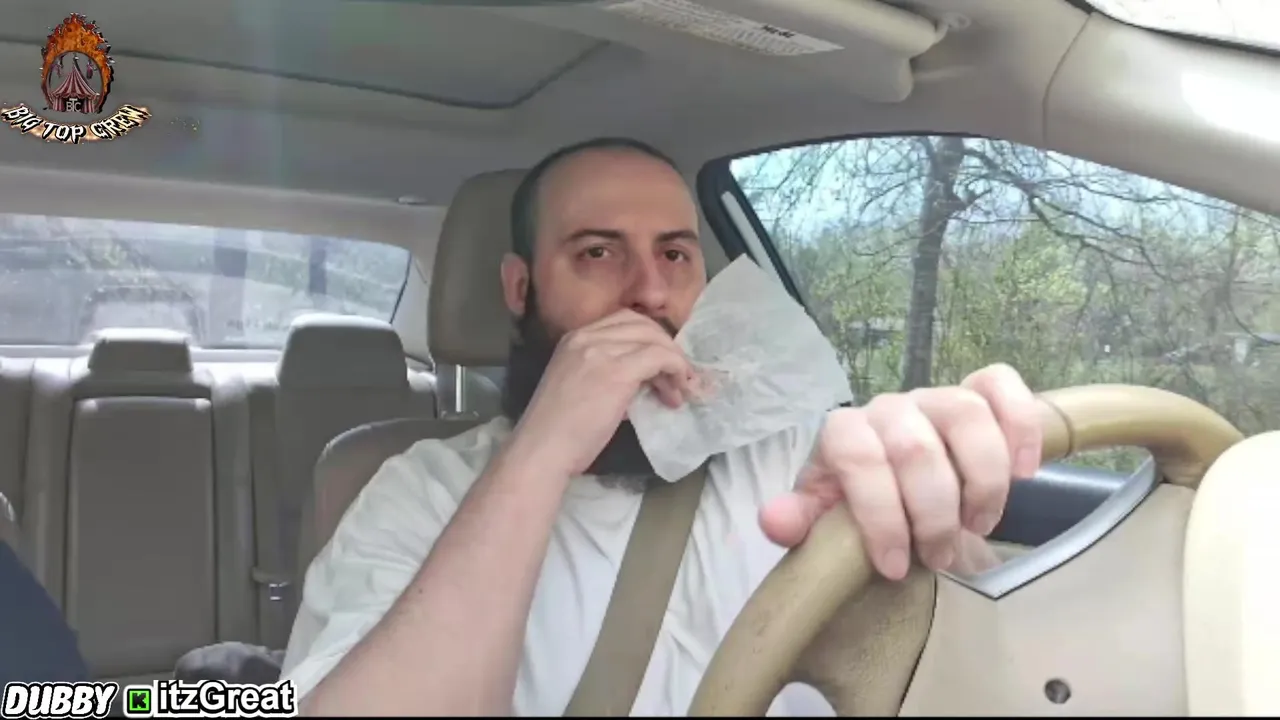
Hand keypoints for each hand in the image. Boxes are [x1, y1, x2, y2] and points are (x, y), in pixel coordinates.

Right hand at [511, 309, 693, 475]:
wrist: (542, 450)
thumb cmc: (558, 431)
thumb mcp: (580, 386)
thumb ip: (608, 374)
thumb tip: (643, 381)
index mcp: (574, 338)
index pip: (623, 322)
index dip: (649, 340)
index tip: (660, 366)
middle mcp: (587, 337)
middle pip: (642, 325)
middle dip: (665, 348)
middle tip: (676, 379)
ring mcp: (602, 352)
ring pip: (654, 339)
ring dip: (674, 362)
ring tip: (679, 391)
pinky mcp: (617, 372)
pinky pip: (660, 357)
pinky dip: (676, 369)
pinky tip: (677, 391)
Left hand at [759, 364, 1041, 579]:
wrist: (901, 493)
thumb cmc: (862, 509)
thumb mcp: (826, 525)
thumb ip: (801, 522)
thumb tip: (775, 521)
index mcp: (844, 434)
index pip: (857, 456)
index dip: (879, 514)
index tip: (895, 566)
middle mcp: (889, 409)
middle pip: (916, 447)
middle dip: (933, 513)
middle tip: (940, 556)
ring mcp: (936, 397)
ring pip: (966, 415)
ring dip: (981, 481)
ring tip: (979, 524)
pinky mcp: (979, 393)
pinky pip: (1000, 385)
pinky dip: (1018, 425)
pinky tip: (1025, 472)